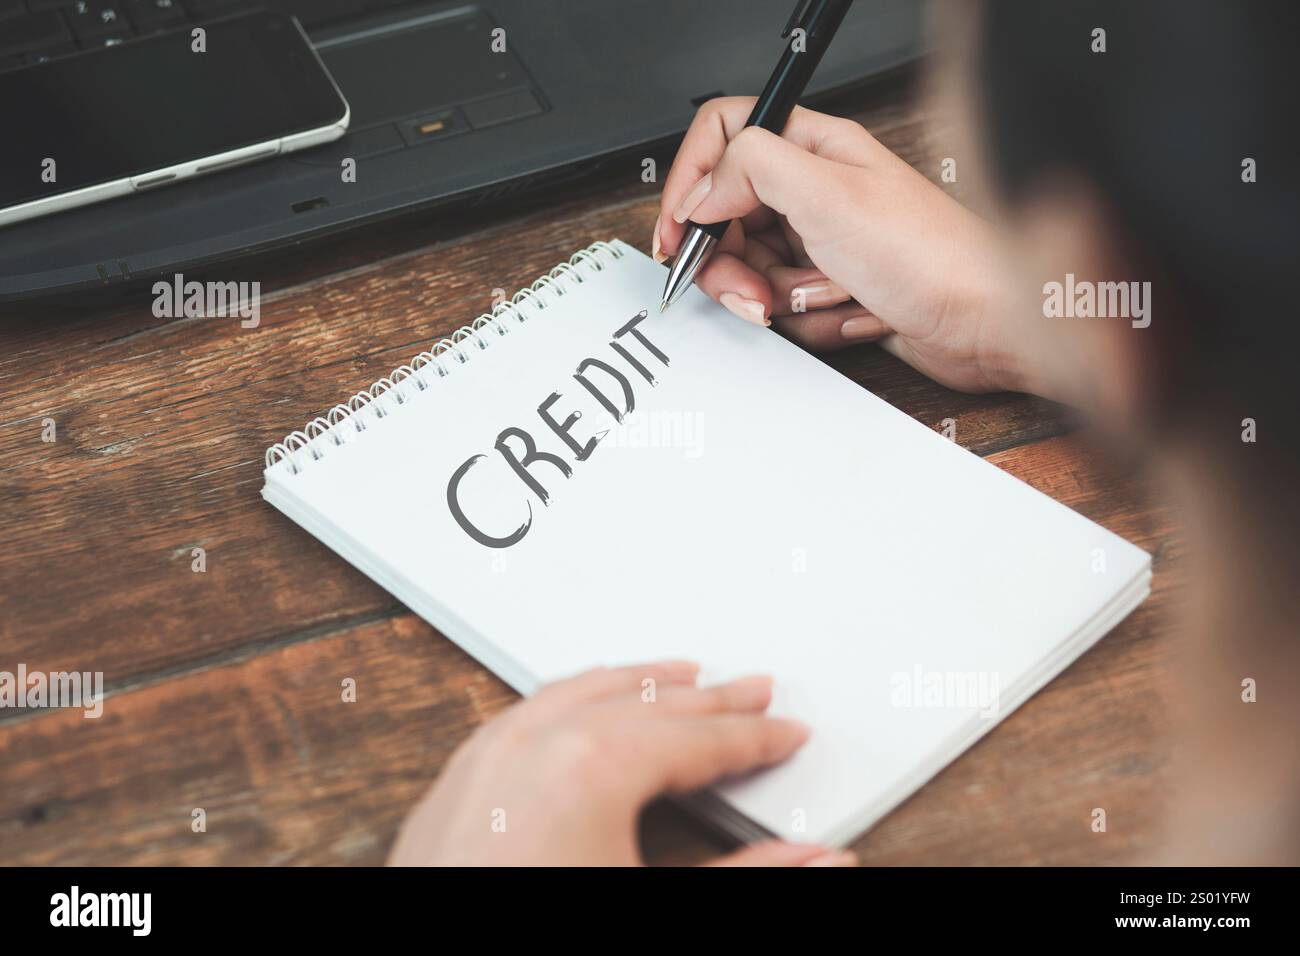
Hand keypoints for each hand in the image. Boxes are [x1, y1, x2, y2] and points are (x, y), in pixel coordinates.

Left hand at [388, 661, 855, 866]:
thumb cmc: (526, 935)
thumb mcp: (656, 912)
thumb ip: (746, 880)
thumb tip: (820, 861)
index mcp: (592, 767)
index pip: (699, 738)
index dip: (754, 737)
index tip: (788, 733)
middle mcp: (536, 746)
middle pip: (648, 704)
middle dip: (712, 699)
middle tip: (757, 692)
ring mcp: (488, 758)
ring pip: (582, 692)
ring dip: (642, 683)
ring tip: (684, 675)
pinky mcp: (458, 783)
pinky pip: (528, 709)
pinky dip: (575, 694)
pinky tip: (586, 698)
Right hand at [654, 98, 1024, 393]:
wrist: (986, 324)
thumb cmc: (933, 254)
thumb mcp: (829, 194)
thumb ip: (751, 170)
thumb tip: (700, 189)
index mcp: (812, 148)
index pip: (724, 137)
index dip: (689, 181)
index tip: (679, 231)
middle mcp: (813, 191)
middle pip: (725, 217)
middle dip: (732, 263)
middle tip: (751, 289)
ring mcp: (820, 242)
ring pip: (751, 270)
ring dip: (780, 296)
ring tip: (824, 297)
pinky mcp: (830, 289)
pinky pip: (783, 308)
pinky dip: (810, 320)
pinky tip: (852, 312)